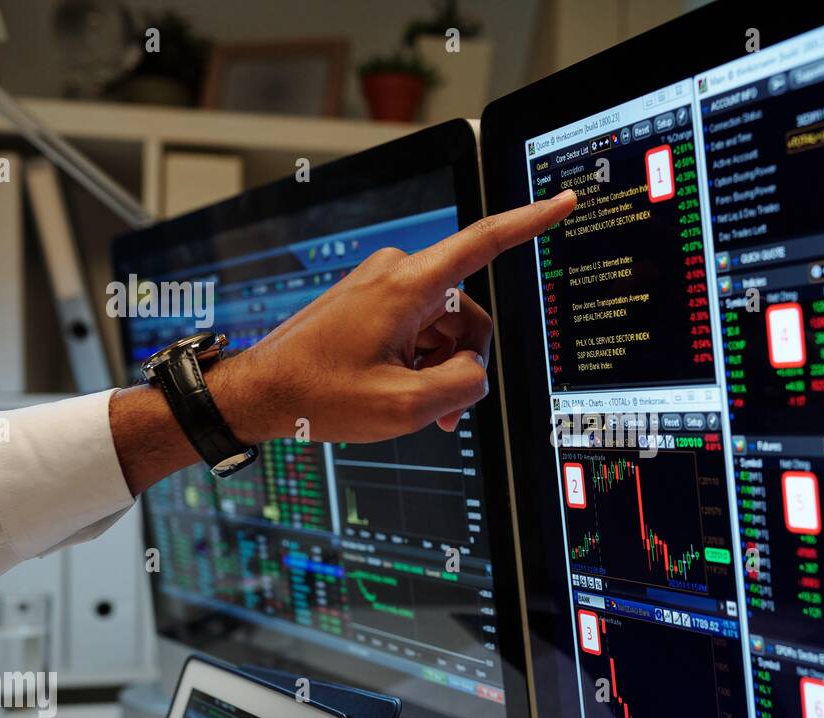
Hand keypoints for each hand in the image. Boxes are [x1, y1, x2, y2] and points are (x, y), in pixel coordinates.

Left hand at [212, 188, 576, 442]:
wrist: (260, 392)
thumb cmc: (317, 394)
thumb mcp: (405, 407)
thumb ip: (462, 386)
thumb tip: (476, 373)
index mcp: (407, 286)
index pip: (485, 242)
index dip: (531, 221)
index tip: (563, 201)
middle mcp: (397, 273)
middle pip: (468, 314)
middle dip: (464, 362)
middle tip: (442, 410)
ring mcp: (383, 285)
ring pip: (446, 327)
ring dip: (440, 368)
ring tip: (415, 406)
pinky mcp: (374, 299)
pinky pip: (422, 329)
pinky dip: (422, 363)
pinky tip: (403, 391)